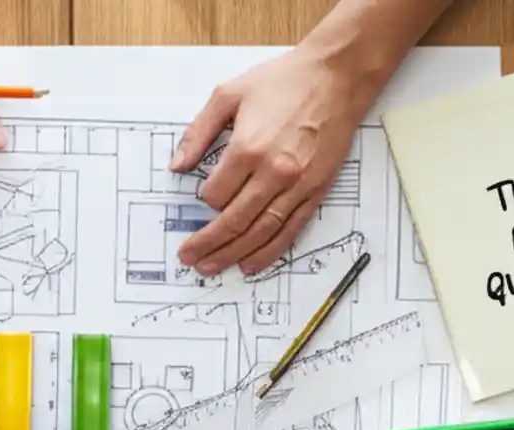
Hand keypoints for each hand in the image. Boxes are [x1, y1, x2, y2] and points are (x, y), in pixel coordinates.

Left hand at [171, 46, 371, 275]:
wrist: (336, 76)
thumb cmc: (284, 82)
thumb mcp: (228, 94)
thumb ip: (198, 132)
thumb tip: (177, 166)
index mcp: (248, 149)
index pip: (214, 195)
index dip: (202, 200)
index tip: (202, 196)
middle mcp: (273, 173)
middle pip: (233, 222)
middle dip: (207, 244)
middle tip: (189, 258)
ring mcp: (297, 186)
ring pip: (259, 233)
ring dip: (232, 255)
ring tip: (212, 267)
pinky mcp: (316, 191)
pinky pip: (289, 231)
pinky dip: (268, 252)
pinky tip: (251, 263)